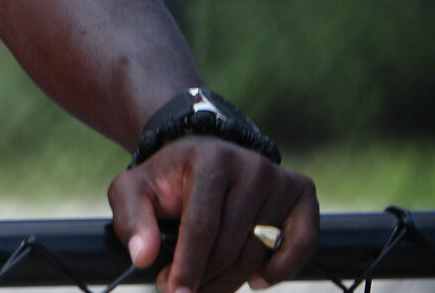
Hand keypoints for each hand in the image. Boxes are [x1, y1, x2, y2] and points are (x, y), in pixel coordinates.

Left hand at [110, 137, 318, 292]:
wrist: (201, 155)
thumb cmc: (168, 179)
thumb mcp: (135, 190)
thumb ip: (132, 220)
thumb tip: (143, 257)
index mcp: (210, 159)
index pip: (202, 226)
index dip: (187, 266)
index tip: (173, 292)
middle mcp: (252, 167)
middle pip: (230, 245)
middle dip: (203, 277)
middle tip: (181, 292)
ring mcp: (280, 180)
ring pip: (258, 252)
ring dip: (230, 281)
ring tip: (204, 287)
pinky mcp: (302, 193)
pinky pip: (302, 245)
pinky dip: (280, 271)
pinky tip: (255, 281)